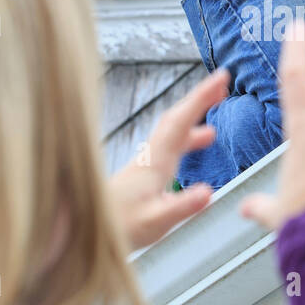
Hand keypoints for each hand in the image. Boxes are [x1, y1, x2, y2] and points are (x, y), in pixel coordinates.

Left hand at [107, 68, 229, 250]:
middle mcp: (151, 156)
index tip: (220, 76)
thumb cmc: (117, 226)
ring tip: (216, 113)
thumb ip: (182, 206)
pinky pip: (170, 145)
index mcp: (156, 162)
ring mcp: (146, 163)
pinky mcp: (143, 173)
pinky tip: (194, 146)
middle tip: (223, 85)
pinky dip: (186, 137)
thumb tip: (209, 191)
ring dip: (194, 118)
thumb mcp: (155, 221)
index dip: (201, 97)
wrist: (82, 228)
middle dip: (200, 99)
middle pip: (177, 118)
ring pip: (173, 131)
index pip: (181, 121)